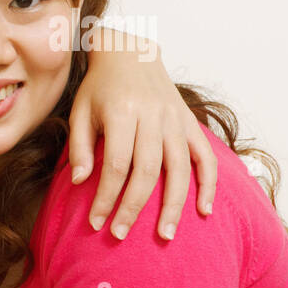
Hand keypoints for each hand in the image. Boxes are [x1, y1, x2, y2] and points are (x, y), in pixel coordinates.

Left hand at [71, 27, 216, 240]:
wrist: (130, 53)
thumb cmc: (99, 88)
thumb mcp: (80, 111)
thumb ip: (80, 147)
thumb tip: (80, 182)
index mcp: (122, 113)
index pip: (117, 165)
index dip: (106, 197)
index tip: (95, 221)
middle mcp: (153, 117)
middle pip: (147, 171)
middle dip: (134, 207)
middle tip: (120, 234)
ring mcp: (175, 120)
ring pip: (180, 168)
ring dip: (174, 204)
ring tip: (165, 234)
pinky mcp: (190, 123)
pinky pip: (205, 156)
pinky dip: (208, 184)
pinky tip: (203, 210)